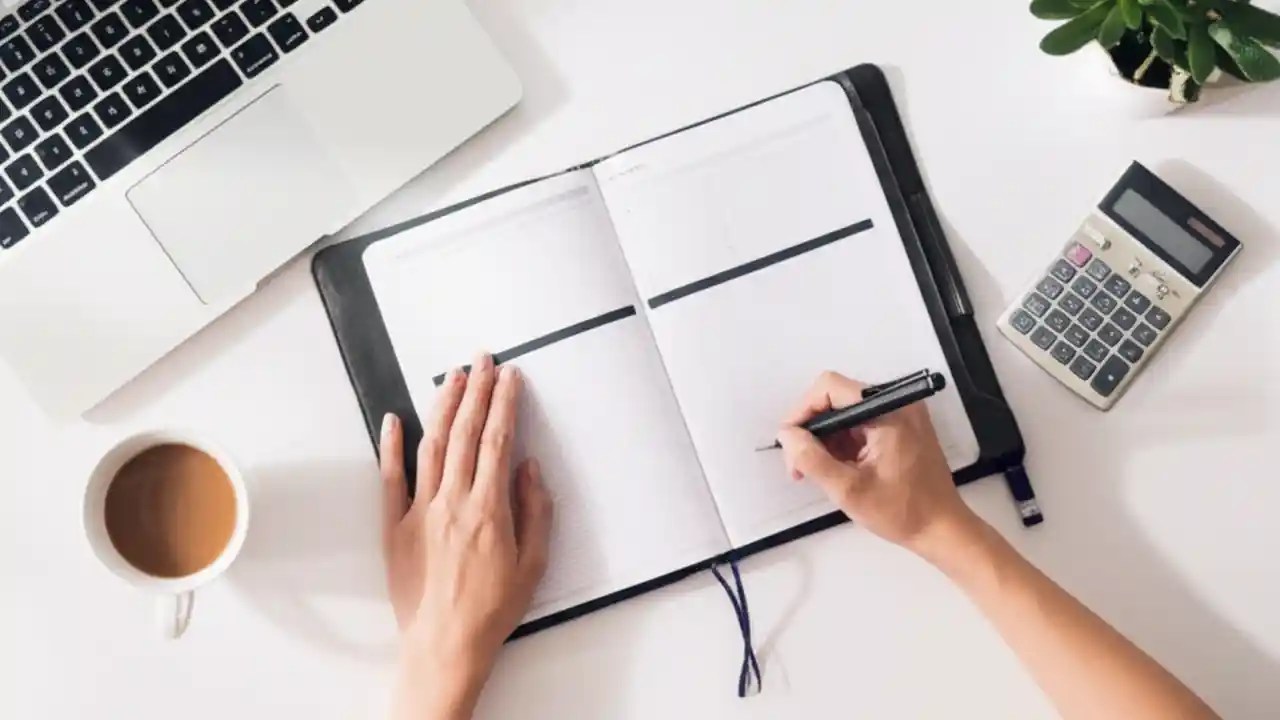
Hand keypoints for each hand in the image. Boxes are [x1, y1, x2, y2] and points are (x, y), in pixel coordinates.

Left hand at [380, 353, 552, 719]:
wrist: (446, 643)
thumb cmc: (492, 609)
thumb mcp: (534, 562)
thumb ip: (536, 510)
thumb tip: (529, 468)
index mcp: (489, 509)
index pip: (498, 441)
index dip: (505, 404)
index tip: (511, 378)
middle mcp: (452, 502)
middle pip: (466, 433)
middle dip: (477, 391)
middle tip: (483, 361)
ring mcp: (420, 512)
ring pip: (432, 445)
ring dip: (444, 406)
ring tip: (452, 377)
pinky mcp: (395, 527)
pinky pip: (391, 478)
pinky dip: (391, 445)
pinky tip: (395, 419)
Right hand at [776, 371, 979, 559]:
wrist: (942, 529)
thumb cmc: (901, 512)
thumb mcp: (848, 490)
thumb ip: (811, 459)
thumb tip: (786, 435)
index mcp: (888, 411)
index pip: (830, 388)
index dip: (803, 411)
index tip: (790, 443)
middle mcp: (896, 403)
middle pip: (836, 399)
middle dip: (812, 431)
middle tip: (798, 466)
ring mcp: (900, 414)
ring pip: (845, 414)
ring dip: (825, 440)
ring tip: (816, 474)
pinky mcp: (900, 427)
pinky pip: (859, 425)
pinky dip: (842, 445)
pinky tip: (837, 470)